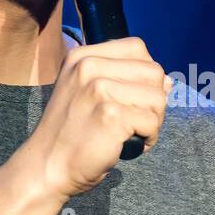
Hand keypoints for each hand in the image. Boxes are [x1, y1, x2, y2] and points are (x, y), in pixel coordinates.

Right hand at [22, 35, 170, 198]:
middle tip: (135, 121)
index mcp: (82, 56)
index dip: (145, 75)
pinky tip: (129, 145)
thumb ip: (125, 81)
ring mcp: (98, 89)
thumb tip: (168, 80)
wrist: (46, 167)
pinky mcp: (110, 114)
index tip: (132, 98)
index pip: (137, 48)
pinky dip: (149, 138)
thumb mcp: (89, 95)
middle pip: (153, 71)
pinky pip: (152, 122)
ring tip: (132, 133)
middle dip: (154, 100)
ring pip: (157, 97)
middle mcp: (88, 67)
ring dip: (153, 121)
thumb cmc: (71, 134)